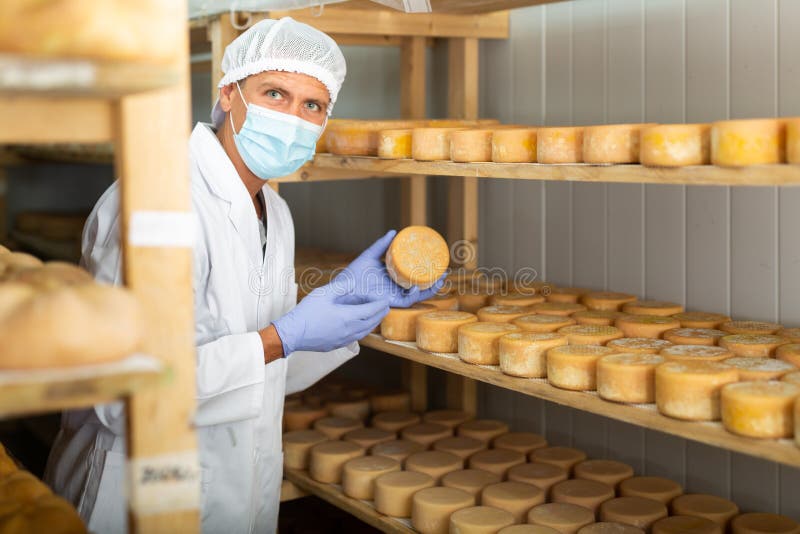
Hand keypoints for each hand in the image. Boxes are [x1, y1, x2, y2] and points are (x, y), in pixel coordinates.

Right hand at [272, 280, 388, 355]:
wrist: (292, 334)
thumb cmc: (306, 313)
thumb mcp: (324, 293)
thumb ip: (342, 287)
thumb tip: (354, 283)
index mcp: (348, 317)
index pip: (371, 310)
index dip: (381, 304)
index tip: (386, 299)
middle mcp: (349, 330)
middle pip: (372, 322)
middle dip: (381, 314)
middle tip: (385, 306)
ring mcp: (344, 339)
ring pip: (365, 331)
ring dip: (373, 323)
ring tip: (376, 316)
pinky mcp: (337, 345)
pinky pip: (357, 337)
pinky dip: (363, 330)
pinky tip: (360, 326)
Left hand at [335, 230, 445, 307]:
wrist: (344, 289)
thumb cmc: (353, 274)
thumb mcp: (370, 256)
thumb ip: (381, 245)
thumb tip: (394, 232)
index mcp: (393, 277)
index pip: (413, 275)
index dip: (426, 270)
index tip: (437, 261)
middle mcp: (396, 288)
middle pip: (420, 286)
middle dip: (434, 281)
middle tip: (444, 271)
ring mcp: (395, 296)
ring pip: (418, 295)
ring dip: (430, 289)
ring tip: (440, 279)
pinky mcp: (391, 303)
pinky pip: (407, 301)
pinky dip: (414, 295)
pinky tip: (417, 287)